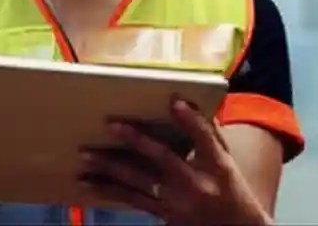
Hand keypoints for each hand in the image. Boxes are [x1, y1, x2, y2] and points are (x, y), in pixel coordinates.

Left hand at [78, 99, 270, 225]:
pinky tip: (89, 184)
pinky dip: (110, 191)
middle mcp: (197, 185)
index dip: (191, 120)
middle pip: (164, 159)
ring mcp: (178, 203)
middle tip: (111, 125)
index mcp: (218, 167)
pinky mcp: (164, 216)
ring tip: (86, 156)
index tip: (174, 102)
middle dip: (137, 140)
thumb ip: (210, 135)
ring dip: (110, 169)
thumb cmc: (232, 190)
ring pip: (139, 183)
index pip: (205, 139)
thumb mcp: (228, 162)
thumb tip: (187, 103)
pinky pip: (133, 201)